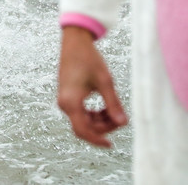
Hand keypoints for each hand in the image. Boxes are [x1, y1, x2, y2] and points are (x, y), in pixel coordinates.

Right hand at [57, 26, 127, 147]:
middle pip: (84, 127)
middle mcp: (64, 103)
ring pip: (83, 121)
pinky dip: (94, 114)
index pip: (83, 130)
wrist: (75, 42)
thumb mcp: (105, 81)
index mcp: (71, 102)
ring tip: (114, 110)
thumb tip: (123, 123)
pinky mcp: (68, 97)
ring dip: (99, 120)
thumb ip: (113, 103)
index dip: (97, 140)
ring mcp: (65, 100)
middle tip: (119, 118)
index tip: (111, 145)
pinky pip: (81, 113)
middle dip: (103, 127)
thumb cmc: (89, 58)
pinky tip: (105, 107)